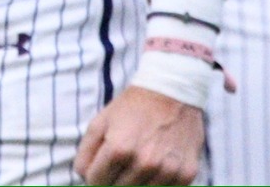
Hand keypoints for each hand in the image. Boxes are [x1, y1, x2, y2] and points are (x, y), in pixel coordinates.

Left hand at [75, 87, 202, 184]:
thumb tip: (84, 178)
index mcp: (119, 149)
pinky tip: (155, 168)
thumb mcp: (100, 122)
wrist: (171, 92)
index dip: (94, 177)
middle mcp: (144, 163)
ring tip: (136, 165)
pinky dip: (156, 185)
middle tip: (117, 167)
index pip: (97, 182)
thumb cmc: (132, 107)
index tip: (99, 171)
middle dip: (113, 181)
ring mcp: (167, 170)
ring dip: (135, 184)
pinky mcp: (186, 174)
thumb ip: (86, 152)